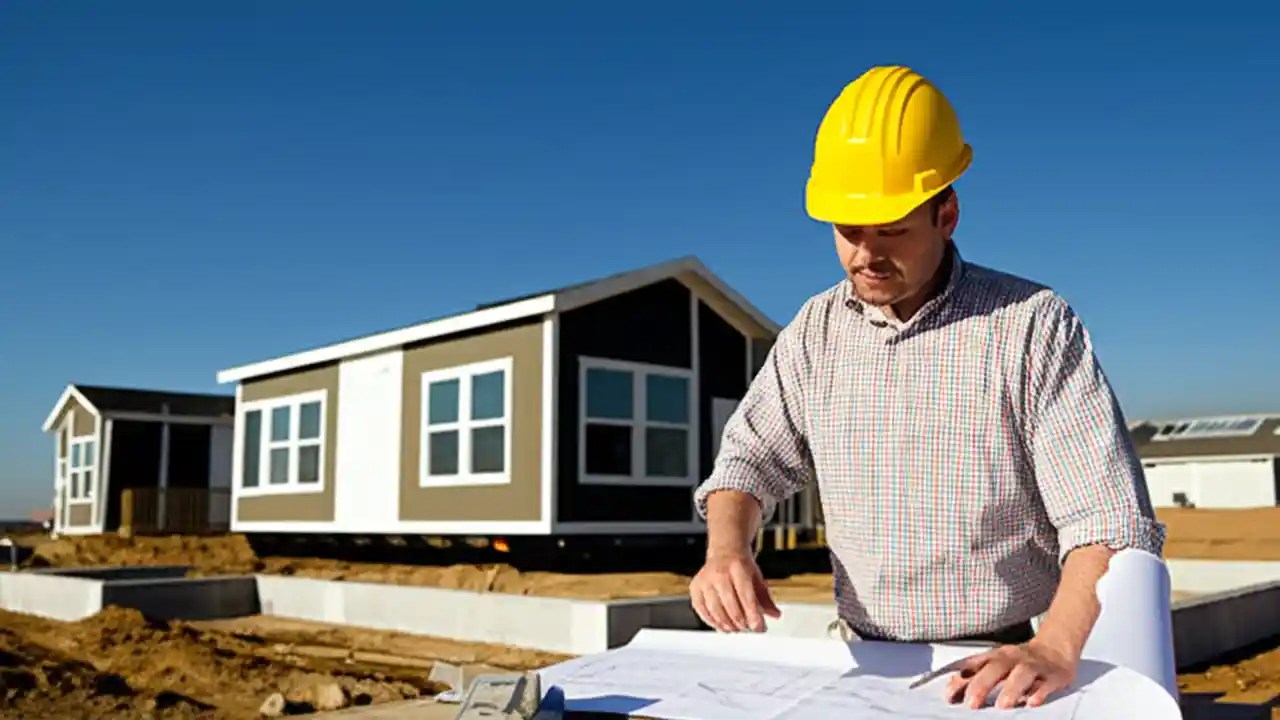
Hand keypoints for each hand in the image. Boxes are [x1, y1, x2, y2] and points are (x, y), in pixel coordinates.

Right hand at [689, 549, 780, 632]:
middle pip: (730, 605)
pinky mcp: (695, 588)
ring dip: (728, 625)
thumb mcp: (757, 578)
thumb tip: (775, 615)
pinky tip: (722, 626)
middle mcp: (719, 573)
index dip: (753, 615)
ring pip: (716, 610)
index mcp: (738, 568)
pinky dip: (713, 622)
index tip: (759, 627)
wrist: (724, 552)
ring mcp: (705, 581)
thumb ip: (766, 599)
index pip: (746, 596)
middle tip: (749, 628)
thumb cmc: (741, 567)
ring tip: (737, 629)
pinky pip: (702, 611)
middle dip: (742, 622)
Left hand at [944, 637, 1077, 708]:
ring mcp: (1034, 667)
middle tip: (971, 704)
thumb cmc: (1018, 660)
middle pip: (996, 668)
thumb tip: (951, 688)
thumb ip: (975, 674)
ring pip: (1022, 674)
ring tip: (1002, 705)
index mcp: (996, 656)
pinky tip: (1032, 702)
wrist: (1055, 648)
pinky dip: (1040, 692)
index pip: (975, 665)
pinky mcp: (1054, 676)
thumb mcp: (996, 663)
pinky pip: (1047, 683)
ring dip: (1011, 689)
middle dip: (982, 685)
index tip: (949, 695)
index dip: (961, 680)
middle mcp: (1013, 659)